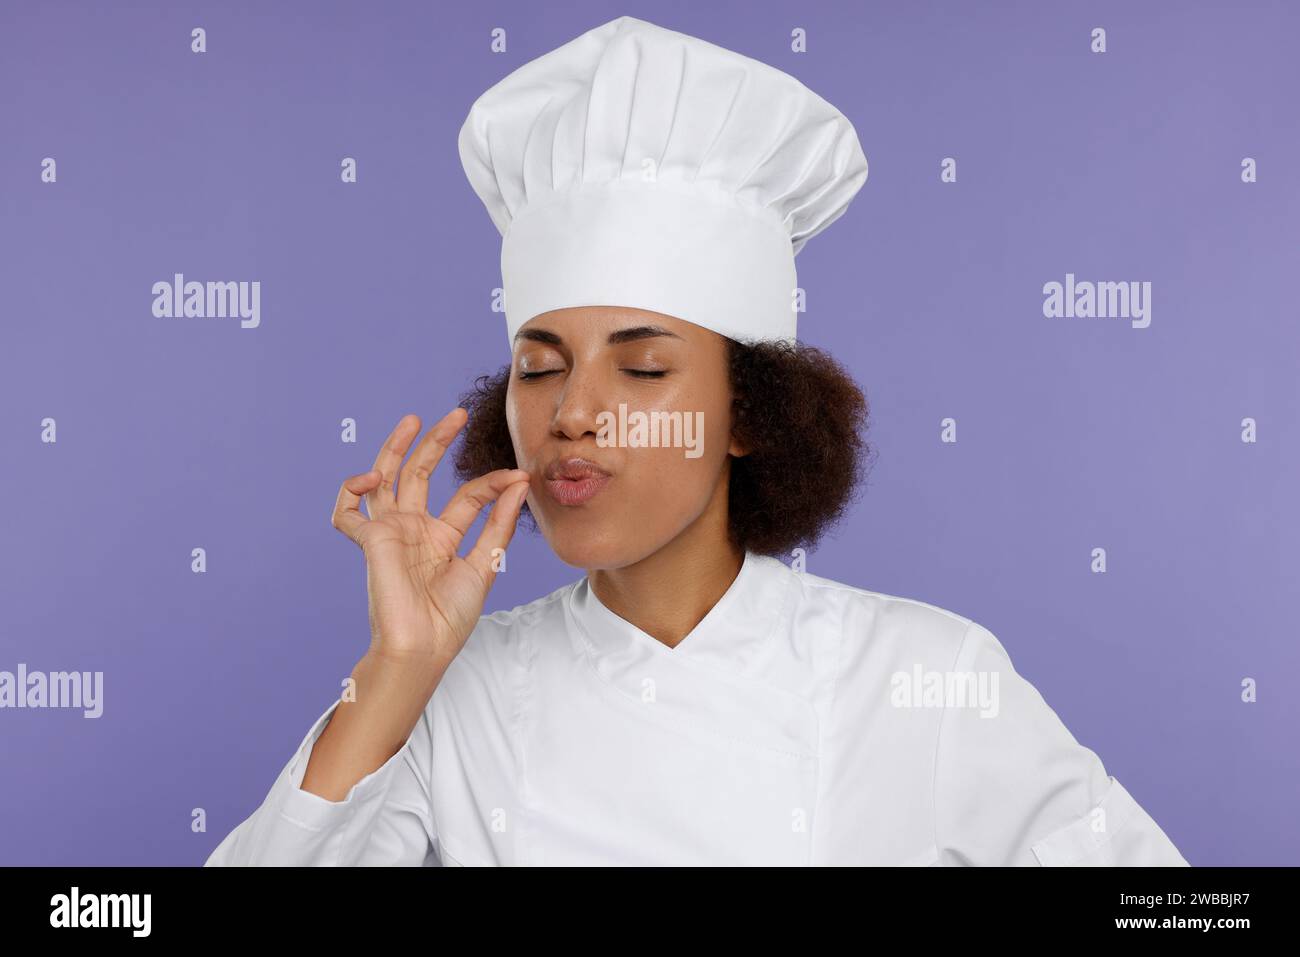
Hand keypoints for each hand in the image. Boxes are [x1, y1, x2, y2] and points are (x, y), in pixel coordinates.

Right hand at [330, 408, 529, 668]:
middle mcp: (414, 529)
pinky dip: (351, 490)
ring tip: (412, 421)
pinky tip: (371, 478)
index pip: (467, 496)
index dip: (493, 483)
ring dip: (394, 448)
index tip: (519, 476)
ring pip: (385, 480)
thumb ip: (500, 523)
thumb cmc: (451, 617)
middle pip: (421, 475)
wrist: (424, 647)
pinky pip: (346, 512)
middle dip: (436, 443)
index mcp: (442, 537)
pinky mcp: (370, 541)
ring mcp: (390, 532)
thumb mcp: (485, 564)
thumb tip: (520, 482)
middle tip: (456, 414)